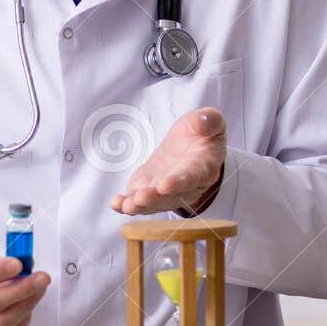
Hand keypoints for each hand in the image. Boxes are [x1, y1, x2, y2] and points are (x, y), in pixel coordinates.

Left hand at [109, 107, 225, 215]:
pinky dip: (126, 205)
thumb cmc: (201, 133)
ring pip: (155, 203)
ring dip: (140, 205)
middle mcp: (188, 186)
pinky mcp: (150, 190)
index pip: (194, 177)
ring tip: (127, 205)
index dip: (180, 182)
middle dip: (156, 198)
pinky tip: (116, 204)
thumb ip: (209, 121)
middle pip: (172, 196)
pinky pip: (139, 202)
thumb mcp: (210, 120)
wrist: (189, 144)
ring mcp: (167, 191)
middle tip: (141, 197)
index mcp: (205, 167)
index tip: (165, 184)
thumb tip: (202, 123)